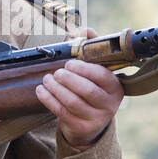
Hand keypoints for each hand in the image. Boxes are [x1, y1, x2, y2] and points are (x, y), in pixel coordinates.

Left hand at [35, 34, 123, 149]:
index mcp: (115, 87)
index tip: (70, 63)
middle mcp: (109, 105)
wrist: (90, 124)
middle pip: (87, 90)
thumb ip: (92, 49)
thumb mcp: (97, 71)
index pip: (102, 76)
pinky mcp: (80, 127)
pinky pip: (61, 112)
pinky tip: (42, 90)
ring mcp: (95, 119)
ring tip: (47, 79)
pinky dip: (49, 99)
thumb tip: (86, 30)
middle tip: (57, 73)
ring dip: (56, 88)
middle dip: (68, 79)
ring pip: (73, 102)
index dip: (84, 68)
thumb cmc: (92, 90)